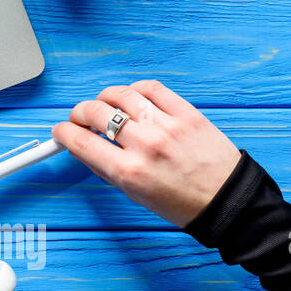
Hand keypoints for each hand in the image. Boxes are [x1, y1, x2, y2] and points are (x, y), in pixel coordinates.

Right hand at [51, 80, 241, 227]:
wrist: (228, 201)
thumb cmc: (182, 203)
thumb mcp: (134, 194)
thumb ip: (105, 167)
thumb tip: (82, 144)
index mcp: (128, 172)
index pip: (79, 140)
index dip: (62, 133)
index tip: (62, 131)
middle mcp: (145, 145)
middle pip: (94, 111)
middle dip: (79, 113)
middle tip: (81, 118)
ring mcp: (166, 125)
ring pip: (120, 94)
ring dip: (105, 99)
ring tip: (106, 107)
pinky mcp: (186, 112)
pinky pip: (151, 88)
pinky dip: (135, 90)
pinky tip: (134, 100)